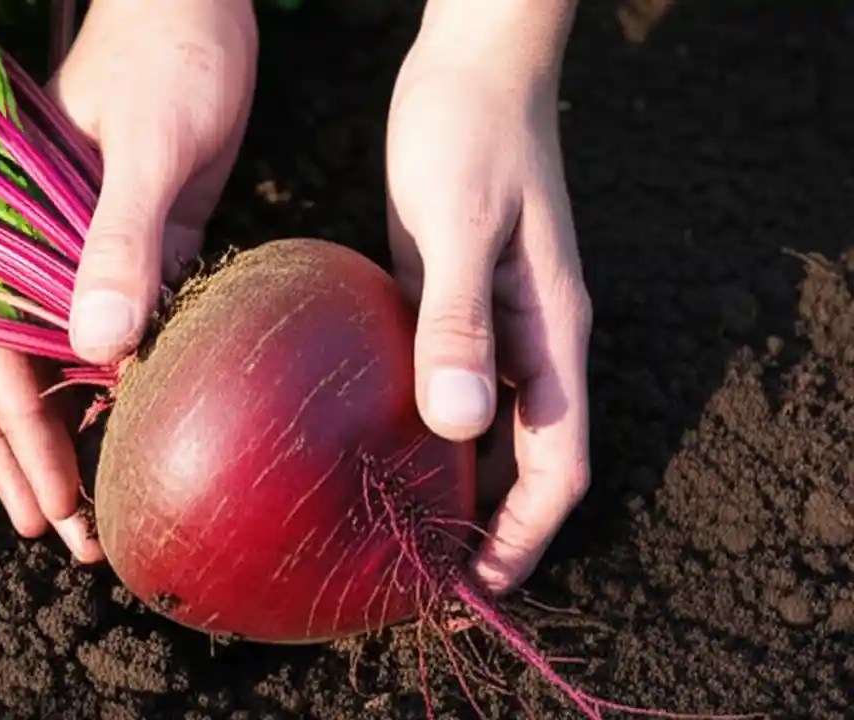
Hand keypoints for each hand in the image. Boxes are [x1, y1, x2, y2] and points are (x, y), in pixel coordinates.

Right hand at [0, 0, 256, 560]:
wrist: (203, 8)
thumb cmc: (171, 55)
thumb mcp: (151, 145)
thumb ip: (120, 237)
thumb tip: (98, 350)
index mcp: (2, 227)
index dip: (15, 433)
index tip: (51, 505)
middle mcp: (25, 252)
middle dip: (22, 458)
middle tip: (60, 537)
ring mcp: (74, 258)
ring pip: (41, 363)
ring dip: (56, 437)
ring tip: (80, 514)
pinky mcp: (127, 254)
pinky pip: (101, 337)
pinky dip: (106, 391)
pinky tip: (127, 434)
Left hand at [385, 0, 590, 594]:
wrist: (469, 68)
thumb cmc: (472, 135)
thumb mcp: (459, 224)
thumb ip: (460, 322)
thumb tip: (459, 425)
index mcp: (552, 333)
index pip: (560, 461)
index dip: (524, 531)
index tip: (474, 583)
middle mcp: (530, 342)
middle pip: (522, 460)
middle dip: (485, 526)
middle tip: (421, 580)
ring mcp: (491, 324)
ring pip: (483, 429)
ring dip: (450, 485)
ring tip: (394, 532)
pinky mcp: (449, 302)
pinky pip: (443, 385)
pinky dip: (420, 428)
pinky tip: (373, 445)